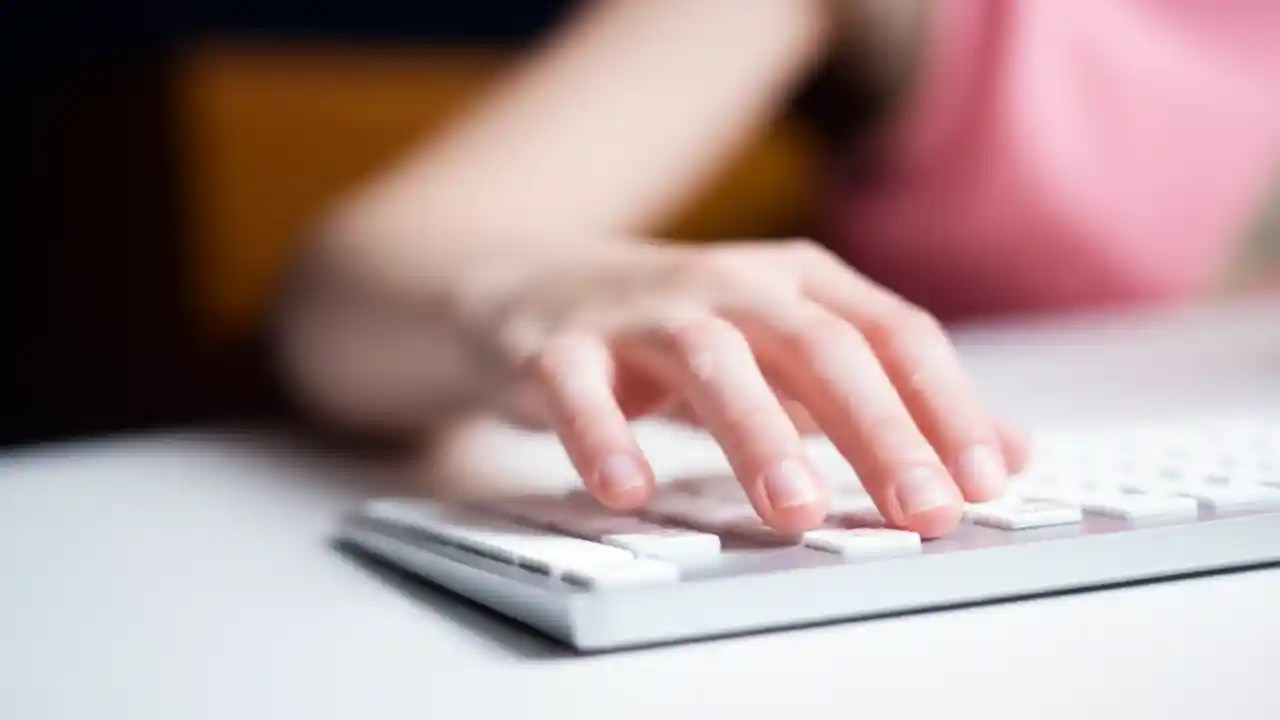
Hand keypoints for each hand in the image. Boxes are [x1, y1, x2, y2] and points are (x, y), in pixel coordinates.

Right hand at [455, 239, 1025, 537]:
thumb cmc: (681, 328)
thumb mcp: (791, 348)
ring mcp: (641, 310)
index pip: (894, 335)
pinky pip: (579, 387)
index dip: (946, 405)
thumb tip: (1012, 454)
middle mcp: (730, 286)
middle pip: (819, 347)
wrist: (527, 284)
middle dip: (877, 431)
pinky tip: (628, 491)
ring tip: (796, 511)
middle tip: (920, 511)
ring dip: (758, 434)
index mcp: (799, 284)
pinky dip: (603, 435)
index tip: (984, 484)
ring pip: (711, 360)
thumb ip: (893, 398)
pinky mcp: (560, 345)